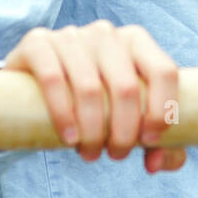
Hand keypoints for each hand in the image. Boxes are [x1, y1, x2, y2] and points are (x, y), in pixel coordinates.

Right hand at [3, 20, 184, 172]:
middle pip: (126, 88)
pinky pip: (53, 80)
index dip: (161, 111)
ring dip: (93, 132)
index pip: (163, 71)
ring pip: (90, 89)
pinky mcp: (37, 43)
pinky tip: (69, 138)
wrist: (33, 87)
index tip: (149, 141)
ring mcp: (71, 35)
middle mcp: (106, 33)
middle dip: (124, 133)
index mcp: (136, 41)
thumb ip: (157, 143)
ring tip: (91, 154)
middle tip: (116, 155)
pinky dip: (63, 115)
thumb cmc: (95, 104)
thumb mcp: (128, 118)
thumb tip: (157, 163)